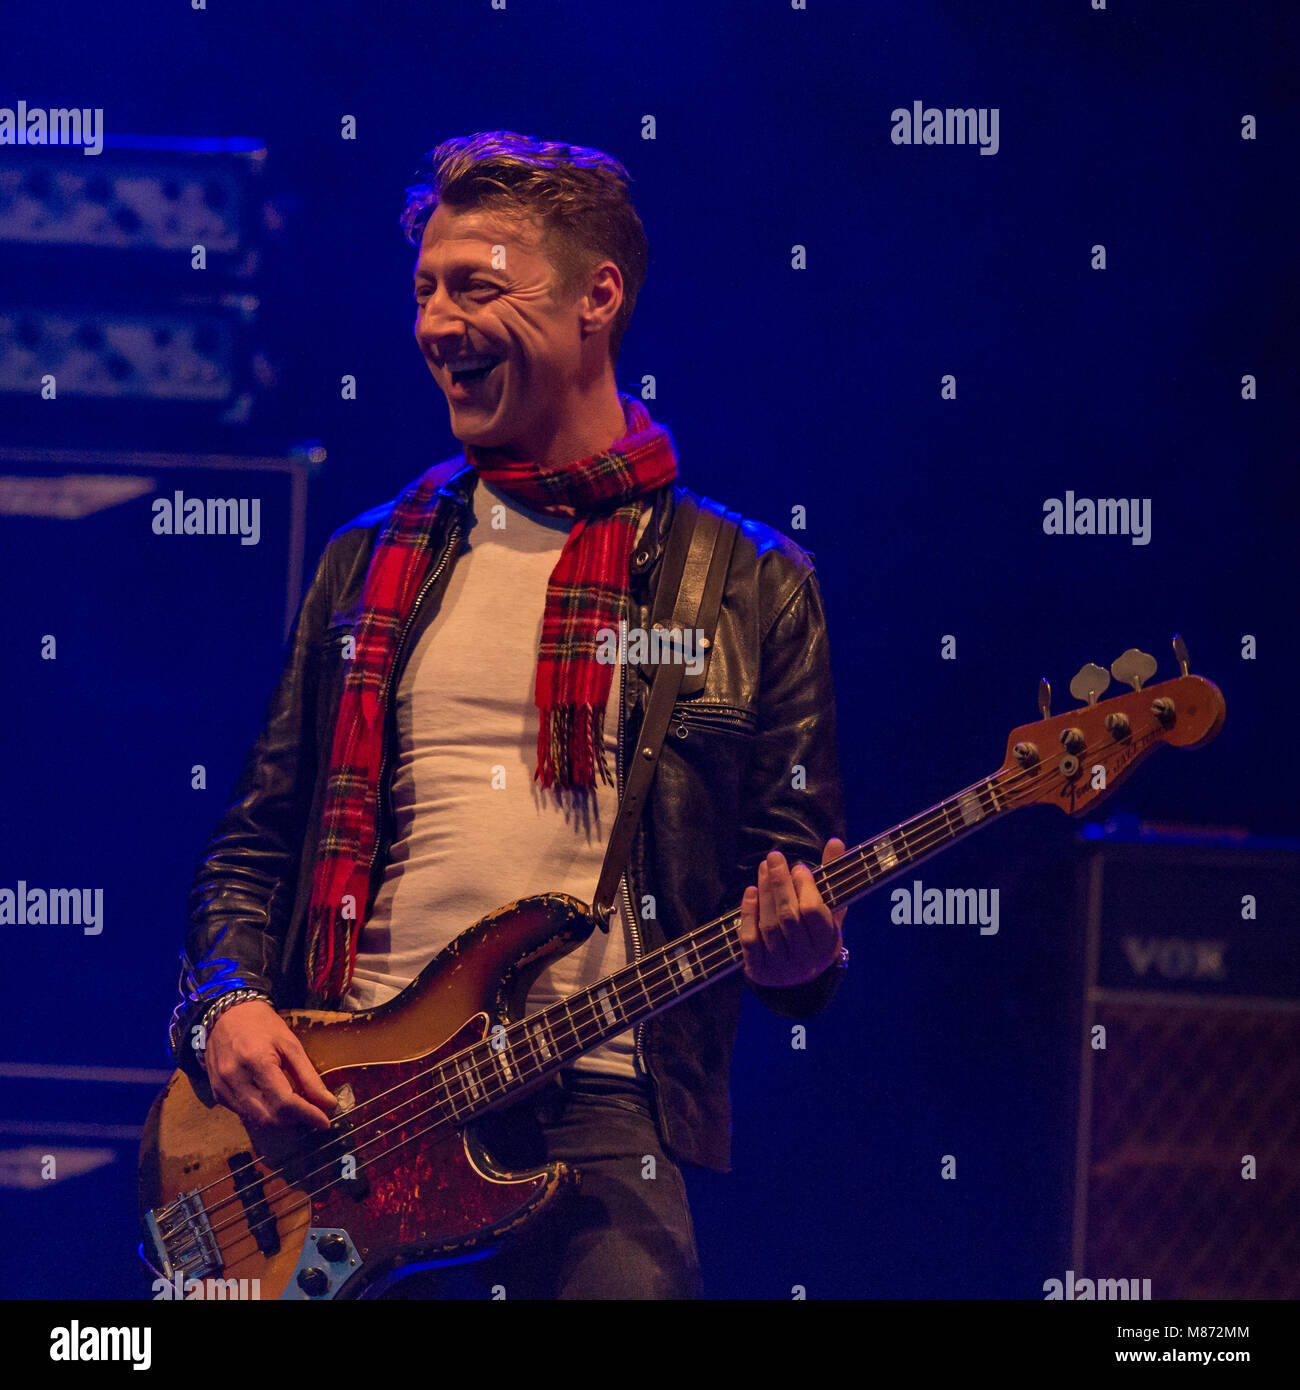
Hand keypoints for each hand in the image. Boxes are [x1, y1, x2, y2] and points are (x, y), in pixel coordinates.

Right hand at [203, 999, 335, 1130]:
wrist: (226, 1016)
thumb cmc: (262, 1026)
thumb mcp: (291, 1044)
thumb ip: (308, 1076)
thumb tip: (328, 1104)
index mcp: (257, 1061)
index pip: (284, 1102)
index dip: (307, 1115)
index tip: (325, 1122)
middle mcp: (235, 1079)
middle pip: (269, 1118)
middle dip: (295, 1121)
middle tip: (313, 1114)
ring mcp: (223, 1089)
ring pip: (256, 1121)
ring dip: (280, 1121)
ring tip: (297, 1110)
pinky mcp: (218, 1094)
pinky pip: (244, 1114)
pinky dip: (264, 1114)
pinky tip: (276, 1103)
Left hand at [739, 839, 848, 987]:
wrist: (797, 981)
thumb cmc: (815, 935)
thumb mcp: (829, 911)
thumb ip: (831, 877)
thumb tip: (835, 841)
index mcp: (827, 945)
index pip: (814, 912)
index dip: (805, 887)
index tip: (799, 867)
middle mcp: (805, 959)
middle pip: (788, 916)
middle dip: (780, 883)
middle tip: (773, 857)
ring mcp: (781, 967)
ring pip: (769, 925)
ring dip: (764, 892)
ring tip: (763, 867)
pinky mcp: (759, 970)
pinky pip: (751, 939)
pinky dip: (748, 913)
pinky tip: (750, 891)